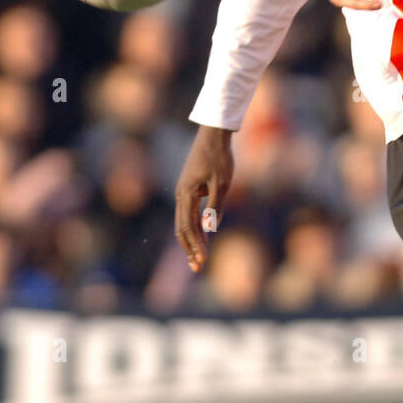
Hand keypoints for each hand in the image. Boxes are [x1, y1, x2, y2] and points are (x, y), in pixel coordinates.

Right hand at [174, 125, 234, 271]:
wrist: (213, 135)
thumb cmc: (219, 157)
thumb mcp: (222, 182)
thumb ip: (216, 206)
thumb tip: (210, 229)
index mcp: (186, 194)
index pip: (187, 227)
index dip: (194, 246)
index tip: (202, 261)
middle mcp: (181, 195)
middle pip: (182, 229)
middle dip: (190, 249)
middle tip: (197, 268)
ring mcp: (183, 192)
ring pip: (184, 222)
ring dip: (191, 240)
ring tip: (198, 258)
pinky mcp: (189, 188)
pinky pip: (189, 213)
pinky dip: (194, 227)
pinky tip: (203, 237)